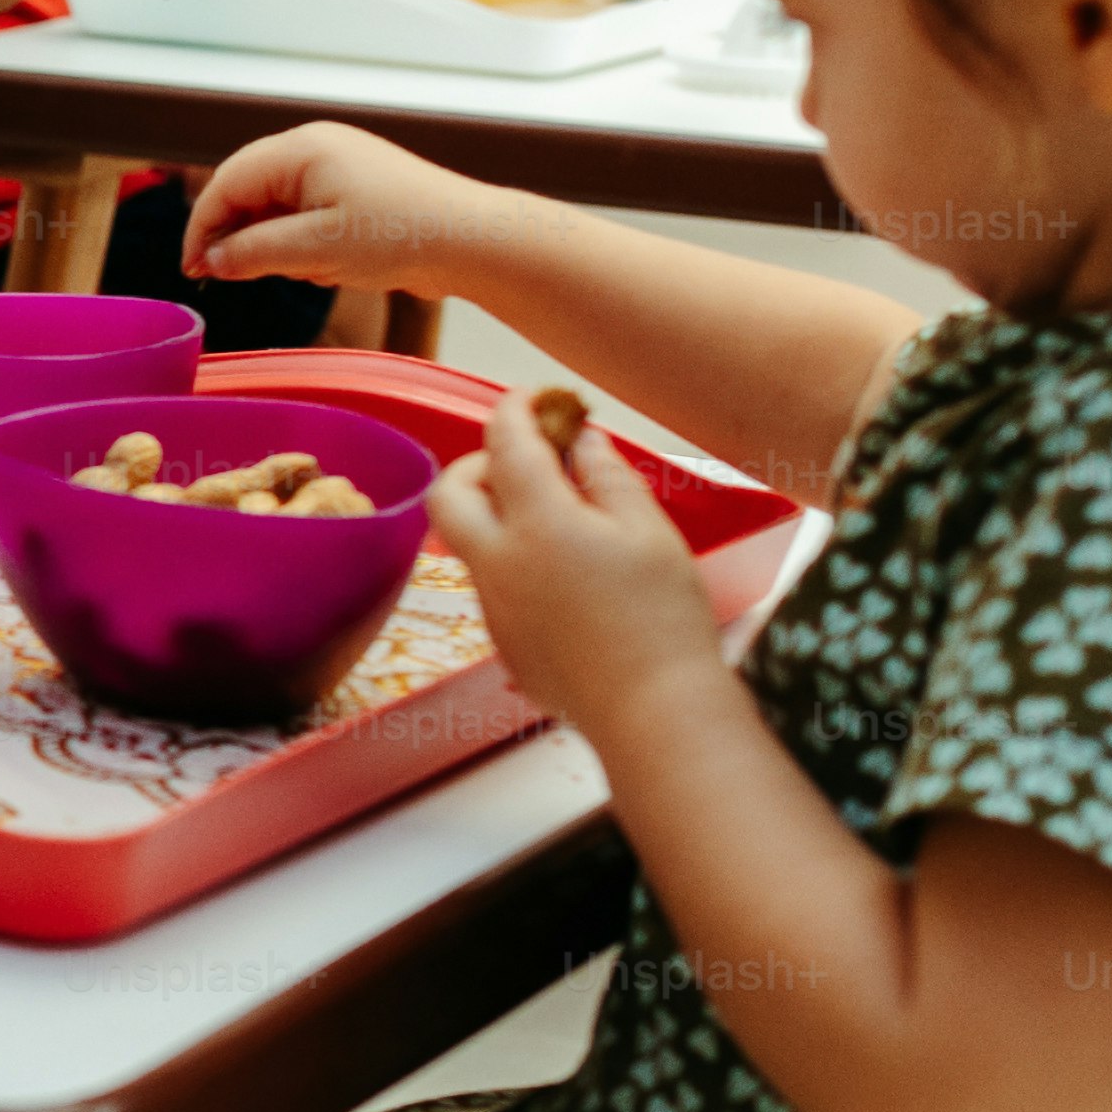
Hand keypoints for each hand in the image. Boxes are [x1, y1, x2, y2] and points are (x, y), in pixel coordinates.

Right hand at [182, 123, 515, 292]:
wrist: (472, 239)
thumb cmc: (401, 235)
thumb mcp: (315, 251)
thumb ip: (254, 252)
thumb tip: (211, 259)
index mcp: (302, 148)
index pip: (227, 182)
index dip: (202, 228)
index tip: (193, 270)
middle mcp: (316, 147)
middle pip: (248, 190)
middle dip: (240, 236)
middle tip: (235, 278)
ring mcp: (337, 165)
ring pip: (276, 206)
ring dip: (278, 244)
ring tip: (315, 270)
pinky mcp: (354, 187)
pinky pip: (305, 213)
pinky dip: (303, 242)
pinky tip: (331, 264)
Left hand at [428, 391, 725, 742]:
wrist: (653, 712)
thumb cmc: (663, 619)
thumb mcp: (649, 531)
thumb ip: (606, 475)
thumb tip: (581, 440)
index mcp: (537, 523)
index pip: (505, 443)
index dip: (516, 408)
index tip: (536, 399)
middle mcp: (498, 562)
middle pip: (449, 491)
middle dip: (478, 461)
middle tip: (528, 461)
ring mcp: (494, 606)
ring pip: (469, 540)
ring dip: (497, 514)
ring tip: (563, 519)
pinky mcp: (503, 643)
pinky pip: (491, 584)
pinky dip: (514, 560)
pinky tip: (567, 574)